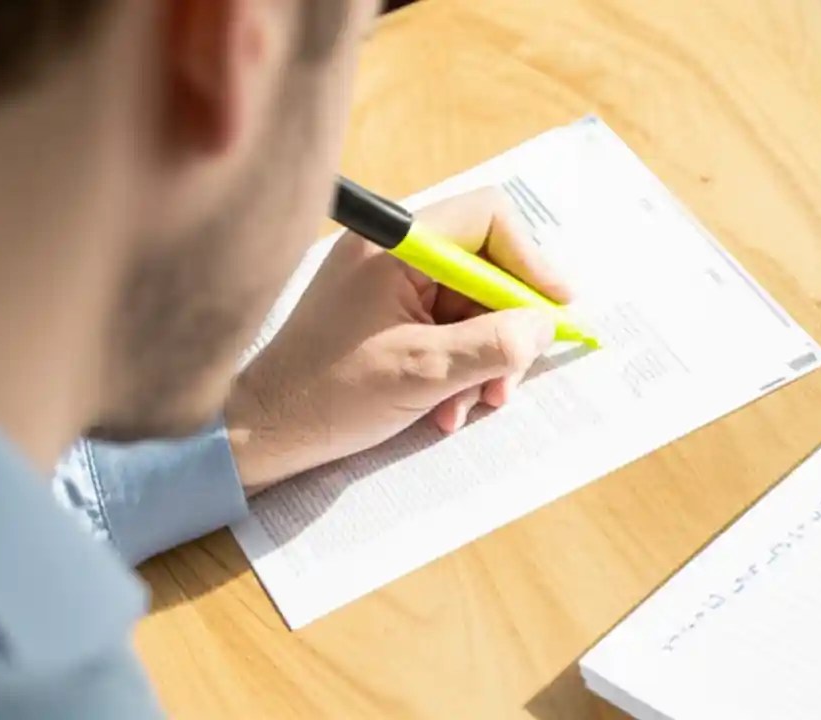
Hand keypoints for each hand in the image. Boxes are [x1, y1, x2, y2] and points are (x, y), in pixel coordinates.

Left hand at [225, 187, 573, 494]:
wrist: (263, 429)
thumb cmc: (329, 394)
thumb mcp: (426, 372)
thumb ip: (495, 344)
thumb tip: (543, 324)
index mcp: (395, 244)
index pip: (488, 218)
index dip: (532, 260)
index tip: (556, 307)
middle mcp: (391, 251)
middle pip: (484, 268)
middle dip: (506, 327)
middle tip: (513, 377)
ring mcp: (386, 281)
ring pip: (469, 306)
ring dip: (483, 358)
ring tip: (473, 404)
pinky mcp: (383, 313)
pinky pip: (444, 327)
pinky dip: (457, 367)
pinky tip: (445, 407)